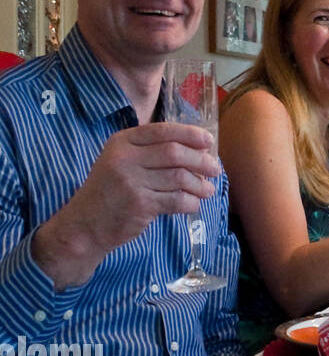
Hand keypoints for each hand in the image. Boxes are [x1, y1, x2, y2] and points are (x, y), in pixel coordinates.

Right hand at [34, 123, 219, 287]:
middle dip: (201, 161)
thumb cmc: (111, 190)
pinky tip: (193, 204)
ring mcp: (130, 182)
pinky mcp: (139, 205)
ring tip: (207, 190)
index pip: (163, 131)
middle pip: (175, 153)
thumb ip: (152, 152)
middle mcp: (124, 158)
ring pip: (179, 177)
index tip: (209, 141)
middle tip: (215, 169)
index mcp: (122, 142)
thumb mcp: (122, 161)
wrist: (85, 224)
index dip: (190, 134)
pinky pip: (176, 200)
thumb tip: (199, 149)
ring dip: (199, 185)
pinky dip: (190, 202)